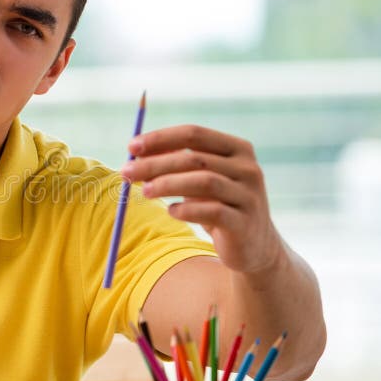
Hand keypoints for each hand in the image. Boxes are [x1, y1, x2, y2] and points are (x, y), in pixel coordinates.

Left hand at [123, 124, 282, 274]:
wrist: (254, 247)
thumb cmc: (219, 206)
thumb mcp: (200, 180)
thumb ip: (177, 163)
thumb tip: (136, 153)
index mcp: (237, 149)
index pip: (194, 133)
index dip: (160, 138)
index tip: (131, 147)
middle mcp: (248, 168)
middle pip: (194, 158)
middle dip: (155, 163)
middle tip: (126, 172)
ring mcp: (249, 195)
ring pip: (204, 181)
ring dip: (167, 184)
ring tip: (144, 192)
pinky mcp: (245, 223)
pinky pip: (212, 211)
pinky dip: (187, 210)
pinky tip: (171, 212)